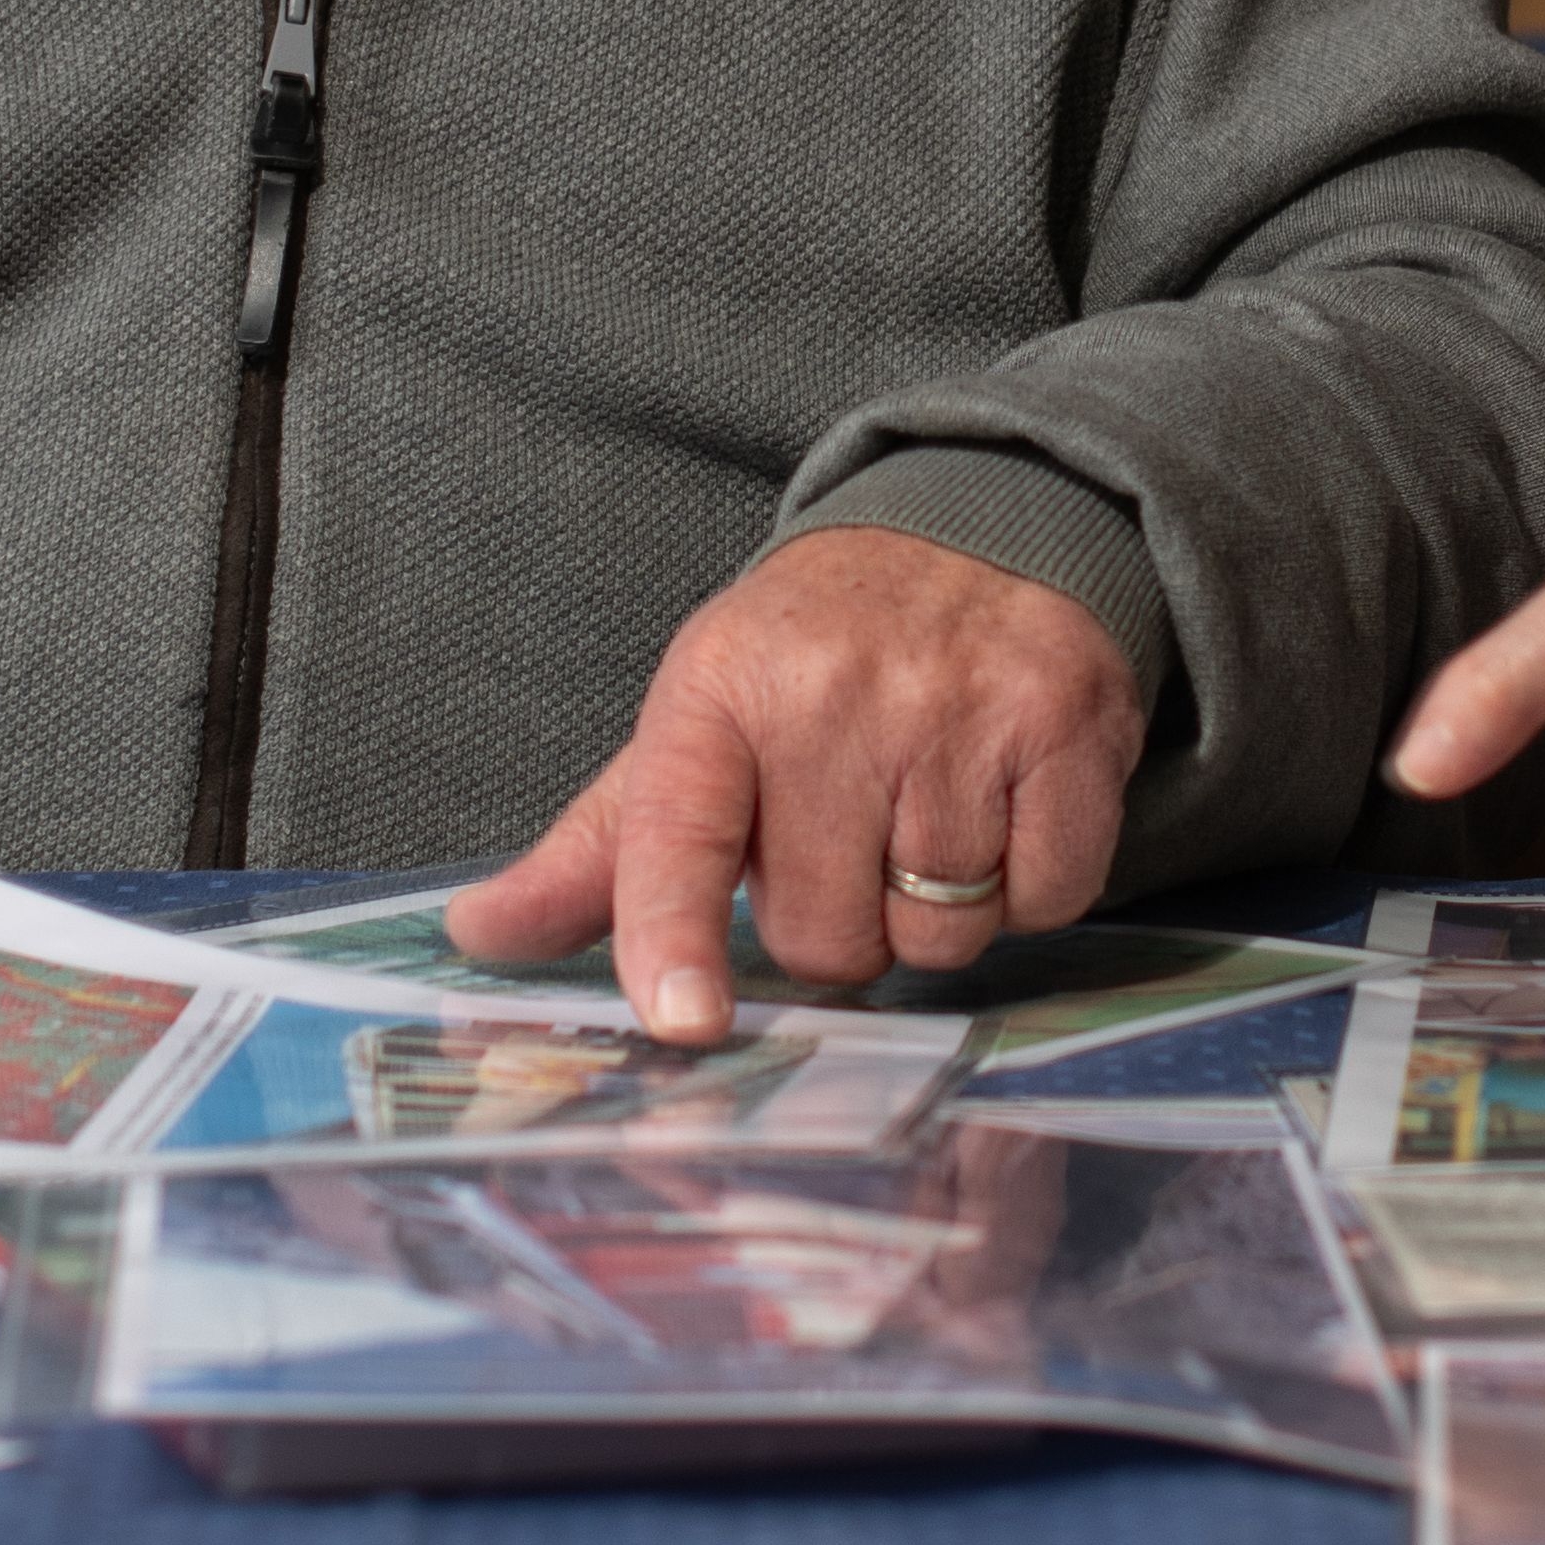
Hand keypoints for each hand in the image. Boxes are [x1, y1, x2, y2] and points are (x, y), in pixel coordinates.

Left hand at [443, 526, 1144, 1036]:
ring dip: (937, 909)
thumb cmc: (820, 658)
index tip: (683, 1016)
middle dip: (840, 922)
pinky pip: (1044, 899)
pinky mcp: (1065, 726)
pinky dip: (1030, 887)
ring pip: (938, 933)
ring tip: (930, 810)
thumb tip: (479, 934)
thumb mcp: (698, 722)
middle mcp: (834, 693)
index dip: (675, 934)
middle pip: (823, 934)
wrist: (985, 528)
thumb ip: (598, 850)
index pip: (678, 834)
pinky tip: (1006, 808)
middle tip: (852, 837)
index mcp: (720, 690)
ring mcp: (958, 708)